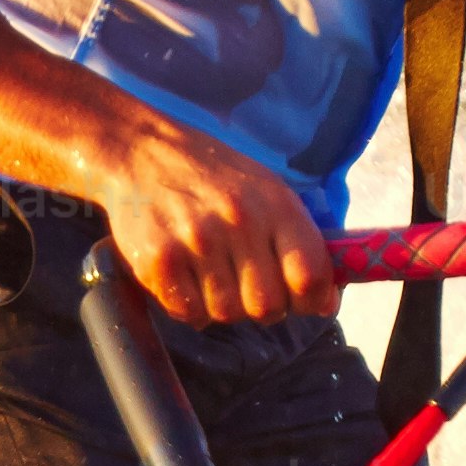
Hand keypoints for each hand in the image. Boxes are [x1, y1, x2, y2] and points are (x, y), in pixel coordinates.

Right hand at [97, 118, 332, 326]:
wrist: (139, 152)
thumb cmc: (213, 176)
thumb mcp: (267, 190)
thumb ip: (299, 241)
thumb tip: (325, 301)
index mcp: (275, 204)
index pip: (309, 276)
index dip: (311, 299)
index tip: (302, 299)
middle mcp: (239, 221)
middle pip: (267, 306)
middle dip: (263, 308)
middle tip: (248, 287)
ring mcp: (196, 241)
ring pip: (226, 314)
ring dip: (222, 305)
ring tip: (212, 276)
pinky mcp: (158, 260)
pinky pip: (187, 313)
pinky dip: (189, 307)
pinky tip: (186, 279)